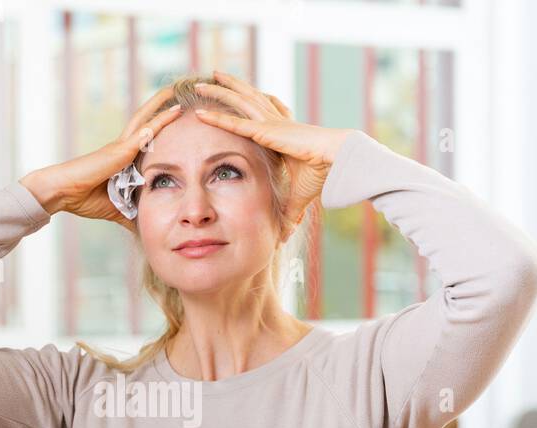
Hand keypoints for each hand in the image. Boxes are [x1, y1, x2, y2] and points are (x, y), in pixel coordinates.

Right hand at [19, 85, 184, 231]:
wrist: (62, 192)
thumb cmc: (82, 198)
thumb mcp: (114, 209)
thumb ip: (129, 214)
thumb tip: (141, 228)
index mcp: (121, 159)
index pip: (143, 138)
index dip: (157, 125)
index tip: (173, 116)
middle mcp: (122, 148)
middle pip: (145, 120)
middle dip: (160, 105)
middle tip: (177, 90)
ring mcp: (121, 147)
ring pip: (146, 119)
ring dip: (161, 104)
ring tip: (177, 89)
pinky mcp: (120, 151)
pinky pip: (145, 133)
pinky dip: (160, 122)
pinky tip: (173, 111)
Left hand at [193, 70, 353, 241]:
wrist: (335, 162)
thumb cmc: (321, 176)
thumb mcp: (297, 199)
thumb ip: (287, 215)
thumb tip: (285, 238)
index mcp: (279, 134)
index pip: (254, 117)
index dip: (240, 108)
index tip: (229, 101)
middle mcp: (272, 123)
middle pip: (245, 100)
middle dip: (227, 89)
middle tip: (210, 80)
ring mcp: (269, 123)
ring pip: (238, 102)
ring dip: (219, 92)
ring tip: (202, 81)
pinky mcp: (266, 131)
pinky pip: (235, 123)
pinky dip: (217, 117)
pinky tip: (200, 112)